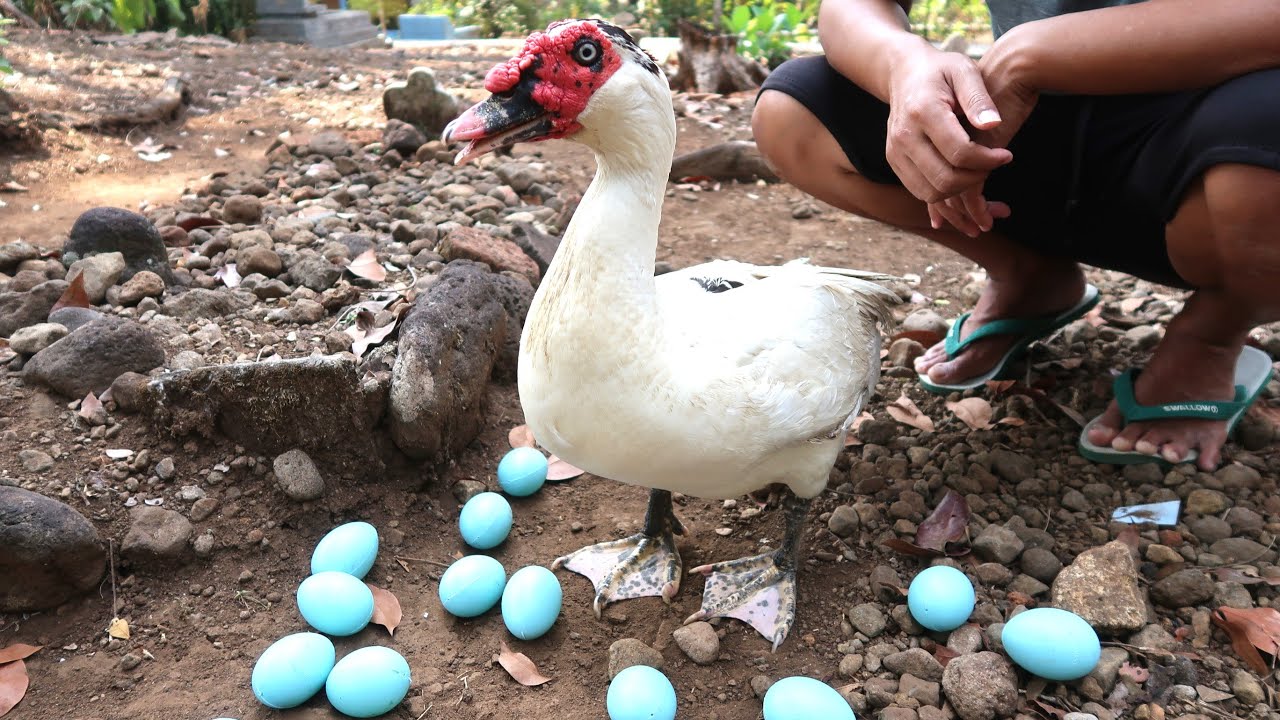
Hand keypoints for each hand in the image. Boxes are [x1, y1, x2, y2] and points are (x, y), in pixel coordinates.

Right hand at [884, 47, 1011, 232]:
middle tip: (994, 165)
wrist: (905, 73)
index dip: (988, 160)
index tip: (1006, 155)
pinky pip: (920, 191)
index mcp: (923, 111)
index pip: (959, 152)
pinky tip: (962, 176)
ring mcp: (895, 151)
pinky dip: (944, 191)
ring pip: (931, 192)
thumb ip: (979, 98)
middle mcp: (904, 135)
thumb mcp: (965, 71)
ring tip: (979, 171)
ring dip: (960, 190)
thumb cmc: (941, 70)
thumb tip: (993, 125)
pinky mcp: (893, 161)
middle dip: (976, 178)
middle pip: (944, 178)